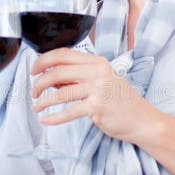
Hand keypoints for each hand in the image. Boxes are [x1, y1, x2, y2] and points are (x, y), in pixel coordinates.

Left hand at [31, 48, 153, 141]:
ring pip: (60, 91)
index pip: (63, 54)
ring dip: (43, 100)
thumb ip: (77, 77)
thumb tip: (51, 78)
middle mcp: (97, 72)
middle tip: (33, 91)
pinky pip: (68, 111)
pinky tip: (45, 120)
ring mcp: (98, 89)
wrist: (142, 119)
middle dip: (40, 82)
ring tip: (37, 107)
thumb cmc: (121, 101)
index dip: (43, 60)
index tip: (33, 70)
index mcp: (96, 62)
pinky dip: (53, 117)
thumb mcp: (101, 81)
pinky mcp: (97, 107)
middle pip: (58, 71)